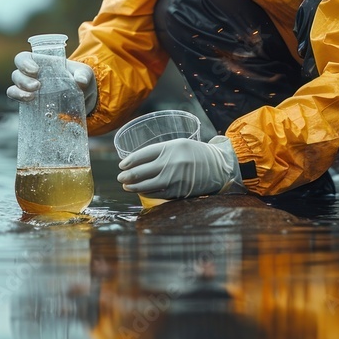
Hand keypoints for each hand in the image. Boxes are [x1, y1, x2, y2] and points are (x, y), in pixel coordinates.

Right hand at [6, 51, 96, 113]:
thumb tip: (81, 81)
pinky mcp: (31, 102)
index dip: (24, 62)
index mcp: (42, 63)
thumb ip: (83, 75)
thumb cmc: (82, 79)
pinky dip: (19, 100)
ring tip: (32, 97)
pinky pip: (17, 99)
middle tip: (37, 86)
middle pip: (17, 73)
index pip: (24, 58)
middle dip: (23, 80)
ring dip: (19, 91)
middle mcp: (32, 75)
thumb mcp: (85, 74)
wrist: (84, 99)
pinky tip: (29, 102)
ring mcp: (30, 89)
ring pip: (14, 87)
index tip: (35, 70)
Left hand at [117, 136, 244, 198]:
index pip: (142, 155)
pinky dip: (147, 193)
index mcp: (170, 147)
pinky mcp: (179, 191)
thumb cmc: (196, 153)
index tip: (121, 165)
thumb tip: (138, 162)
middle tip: (120, 177)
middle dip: (127, 175)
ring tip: (126, 186)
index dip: (129, 161)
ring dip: (134, 186)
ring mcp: (175, 179)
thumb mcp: (179, 144)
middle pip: (141, 171)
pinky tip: (141, 191)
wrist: (219, 166)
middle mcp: (171, 163)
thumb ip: (161, 152)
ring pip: (147, 186)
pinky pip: (158, 194)